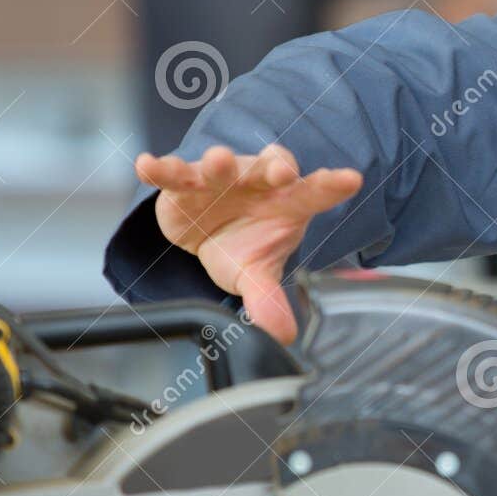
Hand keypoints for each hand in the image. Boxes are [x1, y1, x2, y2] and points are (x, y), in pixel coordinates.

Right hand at [134, 143, 362, 344]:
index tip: (351, 179)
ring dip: (220, 162)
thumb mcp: (258, 272)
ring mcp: (221, 178)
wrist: (208, 232)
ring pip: (222, 166)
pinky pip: (171, 172)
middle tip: (281, 170)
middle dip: (275, 166)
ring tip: (218, 161)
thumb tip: (283, 335)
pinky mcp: (183, 183)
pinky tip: (145, 166)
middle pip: (272, 168)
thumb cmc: (244, 244)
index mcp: (288, 201)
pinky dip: (160, 168)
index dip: (332, 185)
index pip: (316, 192)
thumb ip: (269, 299)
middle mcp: (258, 181)